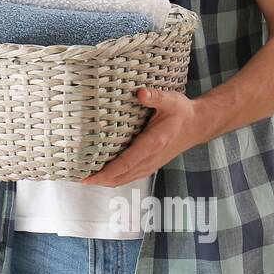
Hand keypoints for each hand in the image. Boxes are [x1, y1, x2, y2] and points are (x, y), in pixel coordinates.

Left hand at [80, 87, 207, 186]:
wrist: (198, 125)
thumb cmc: (183, 112)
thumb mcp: (171, 100)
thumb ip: (155, 97)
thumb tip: (140, 93)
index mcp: (153, 144)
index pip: (126, 164)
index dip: (106, 173)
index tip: (87, 177)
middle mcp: (150, 159)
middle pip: (120, 177)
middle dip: (98, 180)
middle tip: (75, 176)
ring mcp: (150, 164)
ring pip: (124, 179)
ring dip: (104, 181)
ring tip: (83, 177)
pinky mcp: (149, 165)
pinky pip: (128, 176)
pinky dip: (113, 178)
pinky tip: (101, 174)